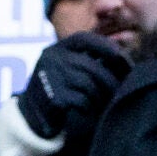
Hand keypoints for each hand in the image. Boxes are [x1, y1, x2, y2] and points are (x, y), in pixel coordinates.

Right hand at [15, 33, 130, 141]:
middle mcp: (51, 59)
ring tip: (103, 102)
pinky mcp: (53, 97)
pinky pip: (82, 101)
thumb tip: (122, 60)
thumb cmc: (57, 90)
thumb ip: (87, 60)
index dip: (109, 49)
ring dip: (101, 96)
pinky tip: (87, 110)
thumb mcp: (66, 67)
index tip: (126, 62)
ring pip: (89, 85)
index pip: (86, 39)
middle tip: (120, 91)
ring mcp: (50, 77)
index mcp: (56, 48)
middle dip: (111, 80)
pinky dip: (89, 107)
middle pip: (92, 67)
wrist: (30, 116)